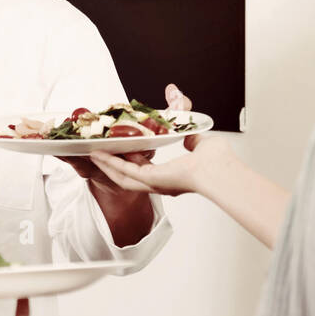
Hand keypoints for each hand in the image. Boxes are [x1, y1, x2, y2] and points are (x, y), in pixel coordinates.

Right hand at [85, 84, 230, 196]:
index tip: (121, 150)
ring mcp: (154, 183)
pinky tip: (99, 154)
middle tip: (98, 154)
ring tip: (93, 153)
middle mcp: (160, 183)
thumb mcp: (201, 143)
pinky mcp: (150, 179)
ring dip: (106, 164)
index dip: (130, 161)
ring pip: (121, 176)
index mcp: (171, 177)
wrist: (221, 170)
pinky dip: (110, 162)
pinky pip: (124, 170)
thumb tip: (187, 132)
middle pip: (127, 177)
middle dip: (111, 165)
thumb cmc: (219, 162)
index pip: (144, 170)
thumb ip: (192, 138)